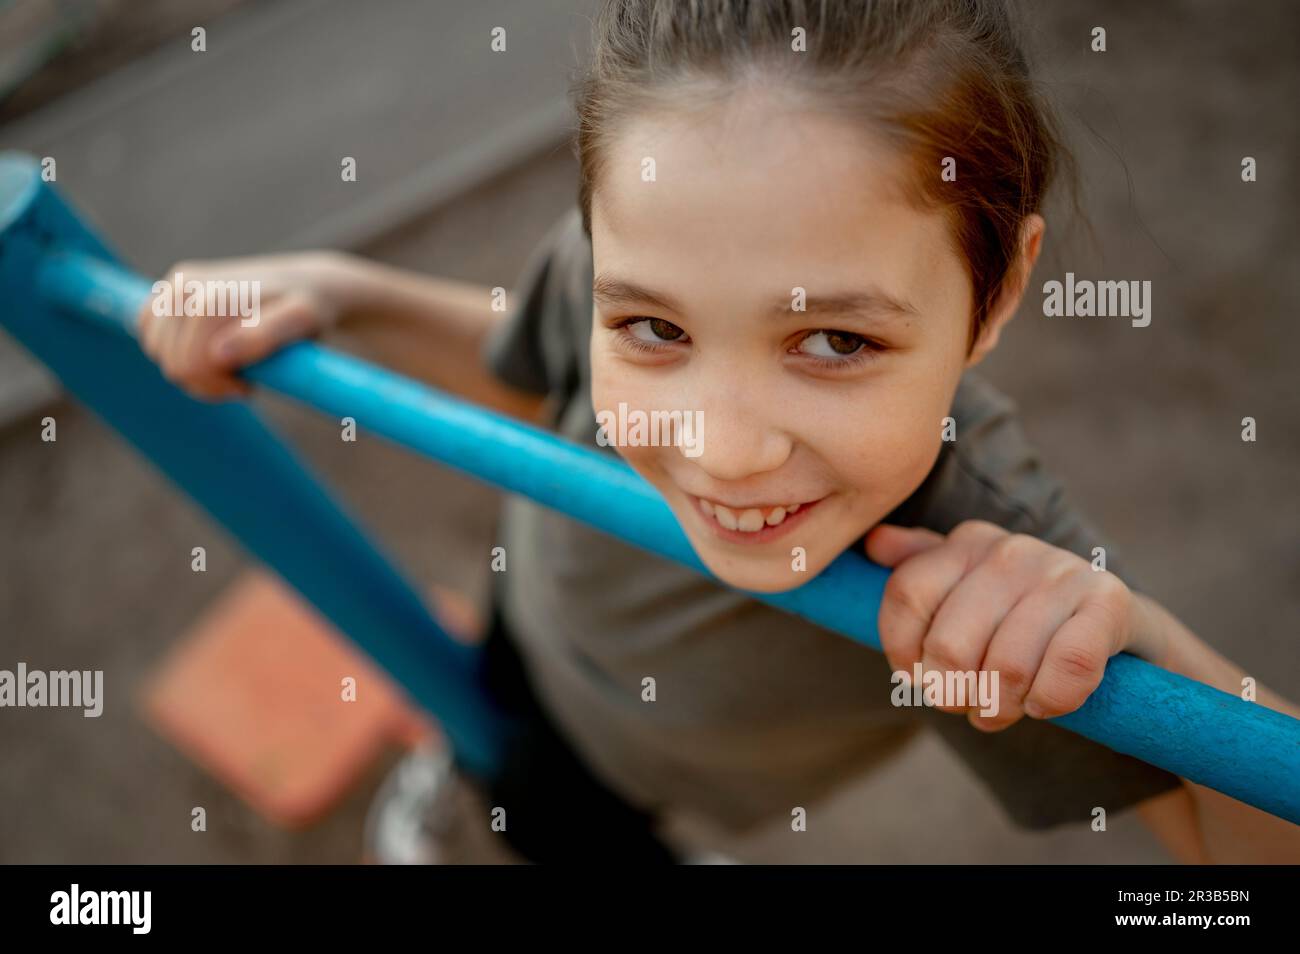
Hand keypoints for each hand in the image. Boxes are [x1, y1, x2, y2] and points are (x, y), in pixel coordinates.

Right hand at [135, 250, 356, 399]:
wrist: (306, 282)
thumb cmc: (307, 308)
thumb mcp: (300, 323)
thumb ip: (263, 337)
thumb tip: (218, 354)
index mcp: (211, 300)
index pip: (189, 368)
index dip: (218, 387)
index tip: (248, 384)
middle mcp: (186, 286)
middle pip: (173, 364)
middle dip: (207, 381)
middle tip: (242, 376)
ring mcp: (175, 284)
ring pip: (158, 352)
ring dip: (193, 367)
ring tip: (231, 361)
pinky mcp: (171, 286)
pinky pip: (149, 333)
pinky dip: (175, 349)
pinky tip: (208, 347)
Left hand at [865, 520, 1139, 731]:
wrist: (1118, 630)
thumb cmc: (1024, 619)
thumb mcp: (969, 591)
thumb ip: (920, 568)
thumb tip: (875, 543)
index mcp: (968, 541)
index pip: (906, 595)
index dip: (903, 653)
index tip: (917, 678)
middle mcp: (1011, 548)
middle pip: (949, 644)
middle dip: (951, 693)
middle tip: (966, 706)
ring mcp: (1062, 571)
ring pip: (1005, 666)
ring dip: (998, 708)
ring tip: (1000, 711)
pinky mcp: (1109, 602)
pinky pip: (1065, 667)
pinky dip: (1049, 702)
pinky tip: (1043, 706)